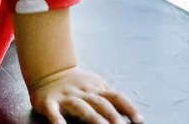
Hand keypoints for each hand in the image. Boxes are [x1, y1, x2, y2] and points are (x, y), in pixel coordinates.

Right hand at [29, 66, 143, 123]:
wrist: (49, 70)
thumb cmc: (76, 82)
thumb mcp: (96, 84)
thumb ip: (110, 96)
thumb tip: (130, 111)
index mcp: (96, 89)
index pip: (116, 97)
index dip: (128, 107)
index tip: (139, 119)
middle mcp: (84, 93)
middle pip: (101, 103)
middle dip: (112, 115)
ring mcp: (67, 97)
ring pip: (81, 107)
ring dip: (92, 117)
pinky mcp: (49, 102)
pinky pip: (53, 111)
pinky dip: (57, 119)